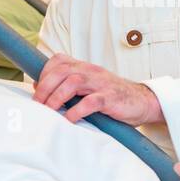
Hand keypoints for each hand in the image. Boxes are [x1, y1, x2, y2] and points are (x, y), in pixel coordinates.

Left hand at [33, 53, 163, 124]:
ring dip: (57, 97)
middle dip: (45, 87)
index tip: (37, 90)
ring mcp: (101, 84)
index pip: (58, 60)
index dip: (44, 73)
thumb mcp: (88, 86)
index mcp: (84, 67)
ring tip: (49, 111)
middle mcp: (91, 71)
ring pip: (73, 82)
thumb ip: (67, 85)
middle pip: (61, 71)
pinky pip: (90, 102)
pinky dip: (76, 111)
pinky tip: (69, 120)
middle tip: (38, 104)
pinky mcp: (110, 98)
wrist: (142, 101)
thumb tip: (39, 88)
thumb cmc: (111, 96)